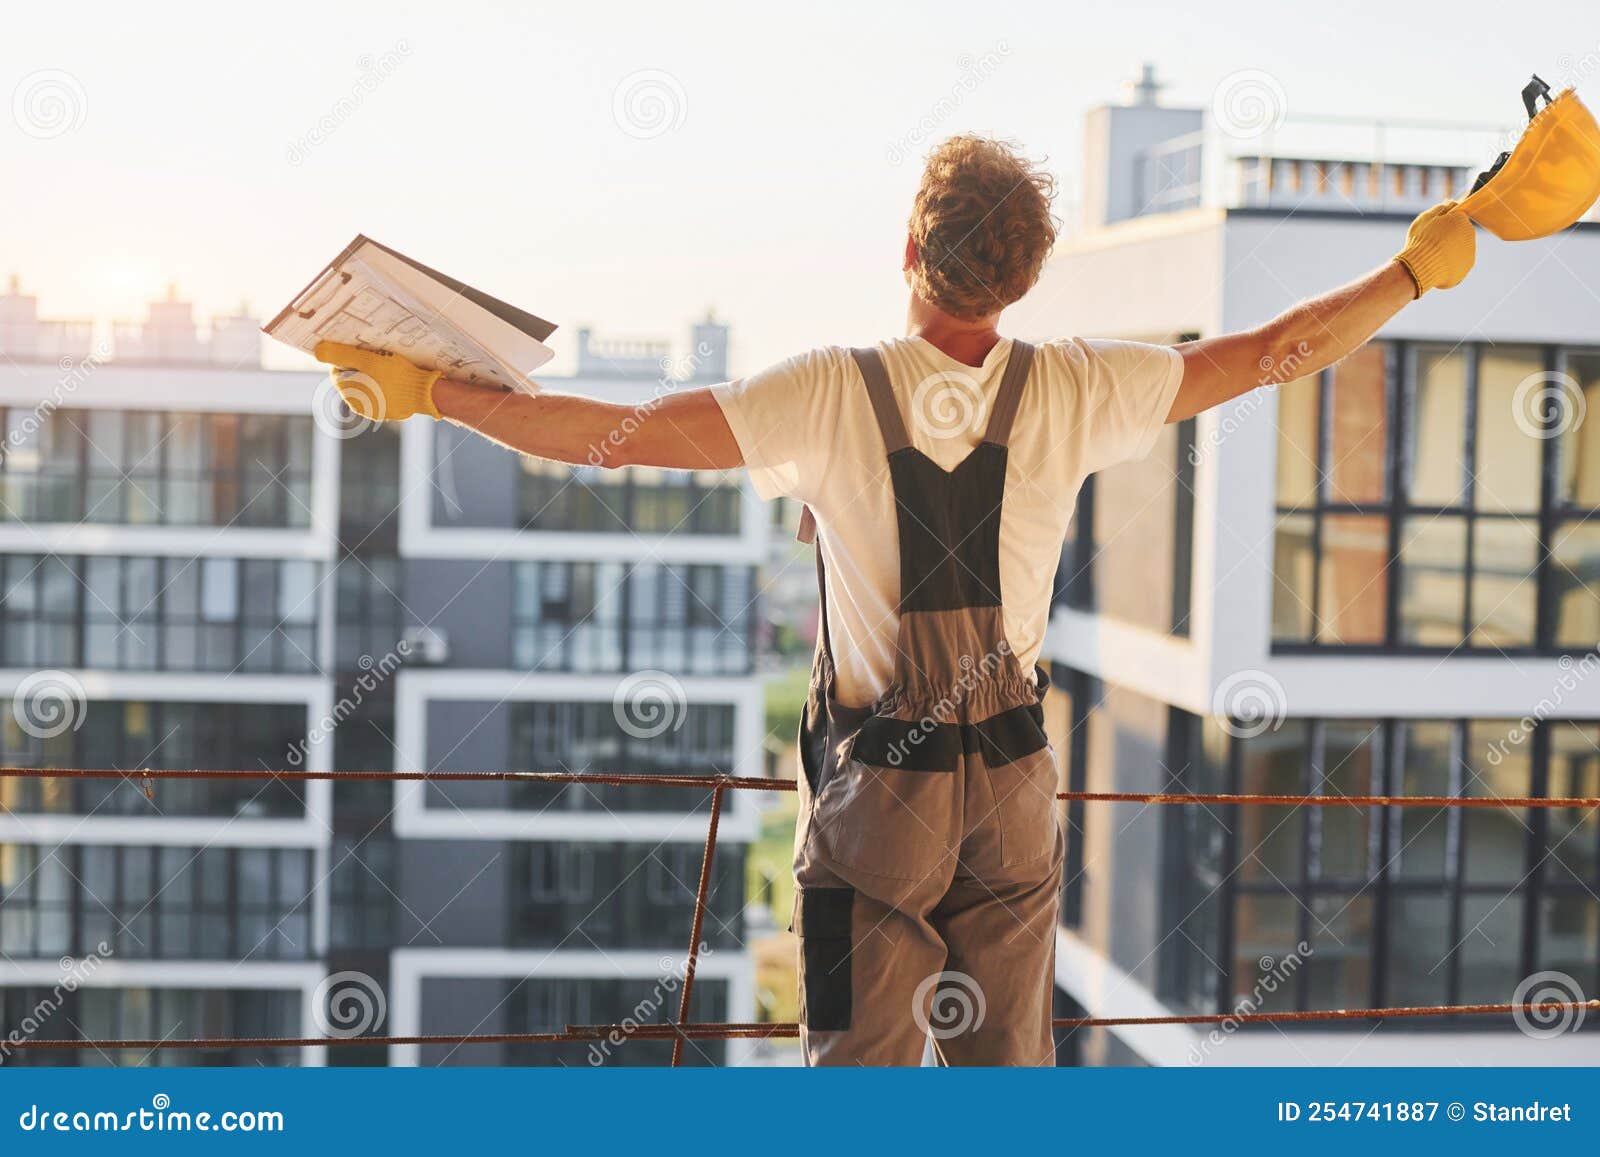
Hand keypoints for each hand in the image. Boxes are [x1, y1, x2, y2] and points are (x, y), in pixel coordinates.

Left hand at [313, 341, 441, 421]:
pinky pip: (376, 395)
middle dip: (361, 367)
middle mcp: (354, 403)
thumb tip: (316, 351)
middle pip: (350, 377)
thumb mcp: (368, 359)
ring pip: (364, 385)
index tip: (366, 353)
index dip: (350, 357)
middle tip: (378, 360)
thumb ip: (341, 354)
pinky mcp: (383, 412)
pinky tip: (393, 382)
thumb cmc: (395, 375)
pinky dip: (382, 387)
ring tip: (387, 370)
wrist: (422, 394)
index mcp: (347, 390)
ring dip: (372, 376)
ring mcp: (369, 410)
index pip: (338, 367)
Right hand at [1394, 201, 1475, 295]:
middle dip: (1450, 235)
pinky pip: (1461, 260)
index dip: (1446, 222)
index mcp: (1461, 219)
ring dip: (1452, 248)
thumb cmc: (1419, 241)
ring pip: (1462, 245)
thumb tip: (1450, 202)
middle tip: (1433, 243)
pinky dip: (1452, 261)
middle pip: (1461, 231)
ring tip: (1435, 254)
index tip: (1435, 229)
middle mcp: (1470, 233)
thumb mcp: (1425, 218)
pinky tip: (1440, 263)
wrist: (1419, 268)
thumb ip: (1440, 208)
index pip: (1458, 216)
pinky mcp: (1468, 265)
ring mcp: (1471, 250)